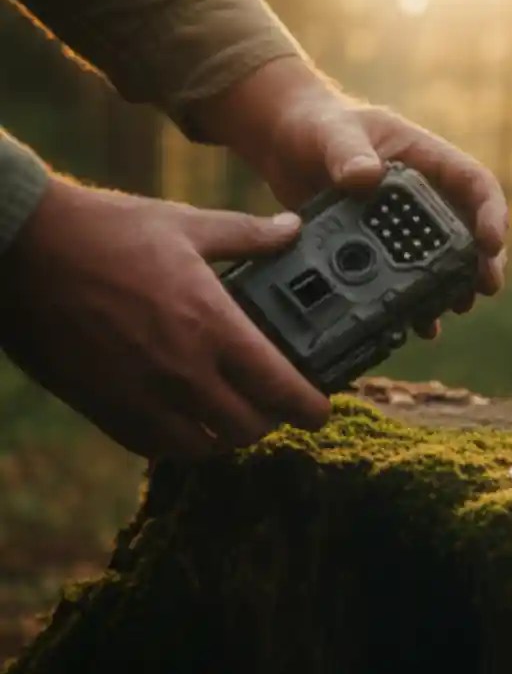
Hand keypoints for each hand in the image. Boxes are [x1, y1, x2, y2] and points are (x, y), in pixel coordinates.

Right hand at [0, 177, 330, 458]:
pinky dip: (180, 442)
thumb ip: (248, 235)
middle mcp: (181, 371)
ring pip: (204, 448)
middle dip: (272, 421)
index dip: (310, 407)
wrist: (19, 248)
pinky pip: (155, 447)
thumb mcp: (185, 224)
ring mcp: (140, 396)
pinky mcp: (103, 408)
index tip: (319, 410)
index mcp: (211, 325)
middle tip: (275, 405)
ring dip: (226, 438)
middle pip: (249, 428)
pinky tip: (185, 420)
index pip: (279, 387)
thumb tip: (293, 229)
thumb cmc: (104, 231)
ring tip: (231, 415)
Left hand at [193, 57, 508, 338]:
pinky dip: (420, 300)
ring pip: (448, 257)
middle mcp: (427, 194)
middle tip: (487, 286)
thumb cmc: (317, 125)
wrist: (287, 143)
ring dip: (458, 284)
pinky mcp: (384, 248)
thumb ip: (348, 153)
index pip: (476, 183)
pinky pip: (412, 276)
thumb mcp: (332, 133)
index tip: (491, 242)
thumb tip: (367, 178)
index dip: (491, 212)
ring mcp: (407, 224)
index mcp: (428, 159)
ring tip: (459, 307)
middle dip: (483, 259)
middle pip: (471, 228)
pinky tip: (423, 323)